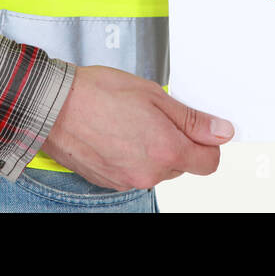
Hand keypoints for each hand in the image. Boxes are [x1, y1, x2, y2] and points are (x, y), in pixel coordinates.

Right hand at [40, 65, 233, 190]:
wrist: (52, 106)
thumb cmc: (98, 93)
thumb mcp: (154, 95)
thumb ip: (191, 119)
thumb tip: (222, 131)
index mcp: (166, 150)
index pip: (209, 162)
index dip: (208, 143)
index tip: (198, 128)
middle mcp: (149, 173)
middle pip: (181, 165)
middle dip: (175, 143)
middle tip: (153, 115)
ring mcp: (127, 180)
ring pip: (155, 169)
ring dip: (151, 150)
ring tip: (129, 122)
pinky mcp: (108, 182)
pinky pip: (132, 172)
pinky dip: (130, 156)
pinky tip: (115, 133)